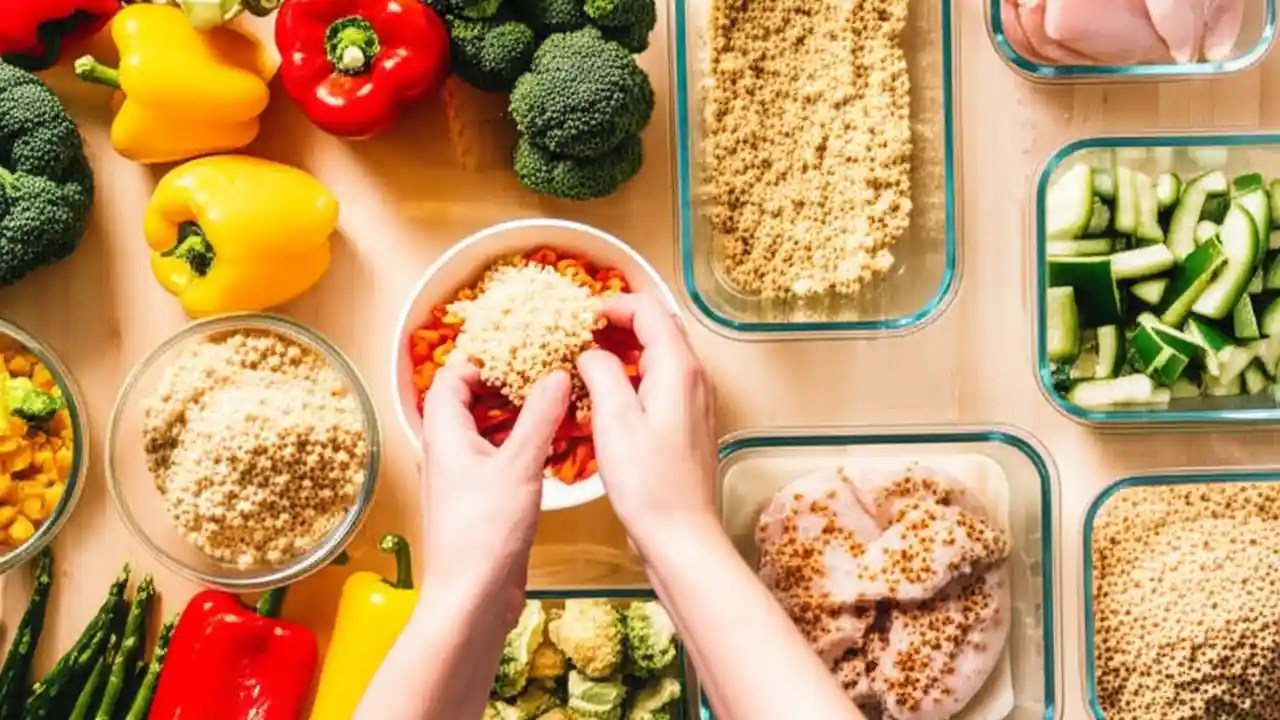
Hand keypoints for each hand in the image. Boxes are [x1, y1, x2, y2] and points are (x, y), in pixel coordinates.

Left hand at [417, 360, 570, 610]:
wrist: (472, 597)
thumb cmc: (484, 531)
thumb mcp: (518, 465)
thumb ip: (539, 417)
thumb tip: (555, 375)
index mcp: (443, 435)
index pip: (448, 379)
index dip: (477, 359)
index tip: (515, 349)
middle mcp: (446, 453)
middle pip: (466, 403)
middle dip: (501, 384)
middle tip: (539, 371)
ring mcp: (462, 480)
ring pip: (484, 433)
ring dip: (514, 416)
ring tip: (551, 402)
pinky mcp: (480, 503)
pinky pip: (497, 461)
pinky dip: (520, 447)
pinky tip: (550, 448)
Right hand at [577, 294, 717, 553]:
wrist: (681, 535)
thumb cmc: (648, 484)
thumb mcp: (614, 421)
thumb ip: (602, 373)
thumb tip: (591, 352)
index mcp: (679, 369)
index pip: (650, 310)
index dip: (613, 305)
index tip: (581, 316)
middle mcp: (695, 378)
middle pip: (661, 327)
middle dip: (622, 321)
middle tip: (583, 332)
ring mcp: (696, 401)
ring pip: (663, 354)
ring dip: (628, 348)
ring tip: (590, 358)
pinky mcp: (690, 422)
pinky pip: (664, 381)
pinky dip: (637, 374)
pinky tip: (611, 393)